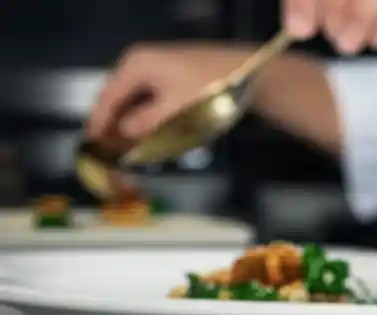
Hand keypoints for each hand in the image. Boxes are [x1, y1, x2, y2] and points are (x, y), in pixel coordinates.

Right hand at [87, 44, 254, 142]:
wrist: (251, 74)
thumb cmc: (210, 91)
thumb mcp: (174, 112)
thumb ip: (144, 125)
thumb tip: (122, 135)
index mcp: (136, 66)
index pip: (107, 98)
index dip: (98, 125)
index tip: (92, 147)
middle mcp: (142, 64)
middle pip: (119, 99)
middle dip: (115, 127)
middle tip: (112, 154)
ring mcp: (159, 69)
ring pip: (137, 102)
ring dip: (133, 125)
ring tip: (130, 150)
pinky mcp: (175, 78)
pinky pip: (153, 101)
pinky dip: (149, 119)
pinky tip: (153, 137)